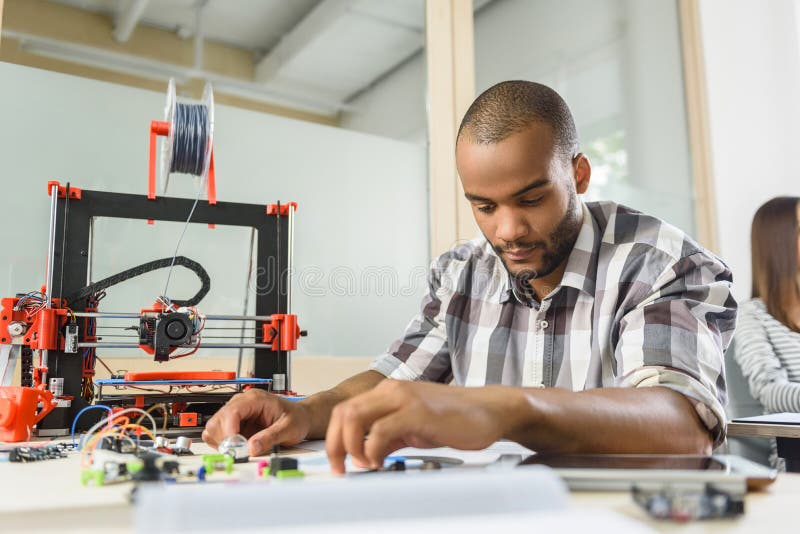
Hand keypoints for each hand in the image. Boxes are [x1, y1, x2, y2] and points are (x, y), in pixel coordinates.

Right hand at [202, 388, 311, 455]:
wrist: (299, 418)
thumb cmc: (295, 418)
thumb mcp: (289, 428)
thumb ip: (271, 437)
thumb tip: (252, 448)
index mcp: (255, 399)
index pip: (232, 412)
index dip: (229, 431)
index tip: (236, 447)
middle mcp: (241, 403)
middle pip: (217, 420)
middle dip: (225, 439)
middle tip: (240, 451)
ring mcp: (235, 414)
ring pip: (214, 428)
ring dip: (223, 443)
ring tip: (242, 449)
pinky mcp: (233, 424)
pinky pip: (218, 435)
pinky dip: (223, 445)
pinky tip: (239, 447)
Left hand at [325, 380, 511, 473]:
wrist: (488, 410)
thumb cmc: (455, 417)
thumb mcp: (414, 427)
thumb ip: (388, 436)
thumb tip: (366, 453)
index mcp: (388, 392)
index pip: (345, 410)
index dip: (333, 437)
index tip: (337, 461)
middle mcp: (391, 391)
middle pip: (343, 412)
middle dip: (334, 444)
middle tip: (340, 468)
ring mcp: (403, 399)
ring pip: (355, 417)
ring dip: (350, 446)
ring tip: (363, 464)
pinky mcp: (417, 412)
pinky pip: (380, 430)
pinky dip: (372, 449)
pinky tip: (380, 461)